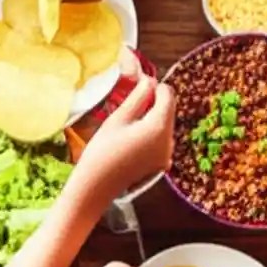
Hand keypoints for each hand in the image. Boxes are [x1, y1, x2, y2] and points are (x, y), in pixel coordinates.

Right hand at [76, 76, 174, 199]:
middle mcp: (169, 141)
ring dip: (152, 117)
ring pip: (165, 124)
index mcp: (159, 127)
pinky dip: (152, 132)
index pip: (168, 94)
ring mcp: (167, 154)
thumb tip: (149, 80)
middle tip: (130, 104)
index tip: (137, 88)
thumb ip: (138, 97)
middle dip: (154, 102)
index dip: (154, 87)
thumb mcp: (119, 118)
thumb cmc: (102, 150)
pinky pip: (162, 139)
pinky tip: (132, 138)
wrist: (97, 187)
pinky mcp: (162, 163)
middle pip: (169, 109)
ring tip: (128, 122)